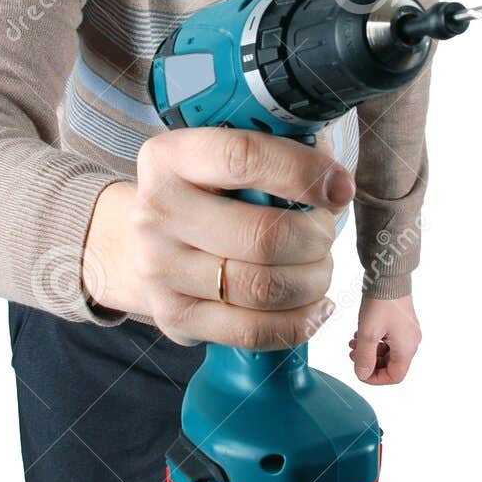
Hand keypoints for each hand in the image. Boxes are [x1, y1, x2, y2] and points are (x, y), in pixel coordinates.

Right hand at [82, 126, 353, 347]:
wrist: (142, 243)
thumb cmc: (207, 194)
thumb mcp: (226, 156)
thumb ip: (278, 150)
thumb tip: (335, 178)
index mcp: (170, 157)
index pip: (244, 158)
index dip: (303, 173)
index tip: (340, 188)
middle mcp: (158, 213)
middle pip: (263, 237)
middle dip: (315, 237)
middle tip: (325, 232)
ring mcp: (161, 270)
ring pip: (264, 288)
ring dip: (312, 280)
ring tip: (319, 267)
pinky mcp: (174, 317)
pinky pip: (252, 331)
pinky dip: (299, 322)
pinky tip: (315, 306)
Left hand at [348, 294, 421, 384]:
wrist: (388, 276)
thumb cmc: (381, 302)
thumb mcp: (368, 333)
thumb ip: (364, 357)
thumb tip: (362, 374)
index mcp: (407, 348)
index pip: (395, 376)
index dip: (376, 378)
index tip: (360, 372)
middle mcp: (411, 342)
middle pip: (391, 365)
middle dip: (370, 363)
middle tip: (353, 354)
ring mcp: (408, 332)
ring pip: (388, 352)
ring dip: (370, 351)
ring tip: (354, 343)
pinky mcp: (402, 323)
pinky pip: (389, 340)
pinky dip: (375, 341)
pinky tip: (361, 334)